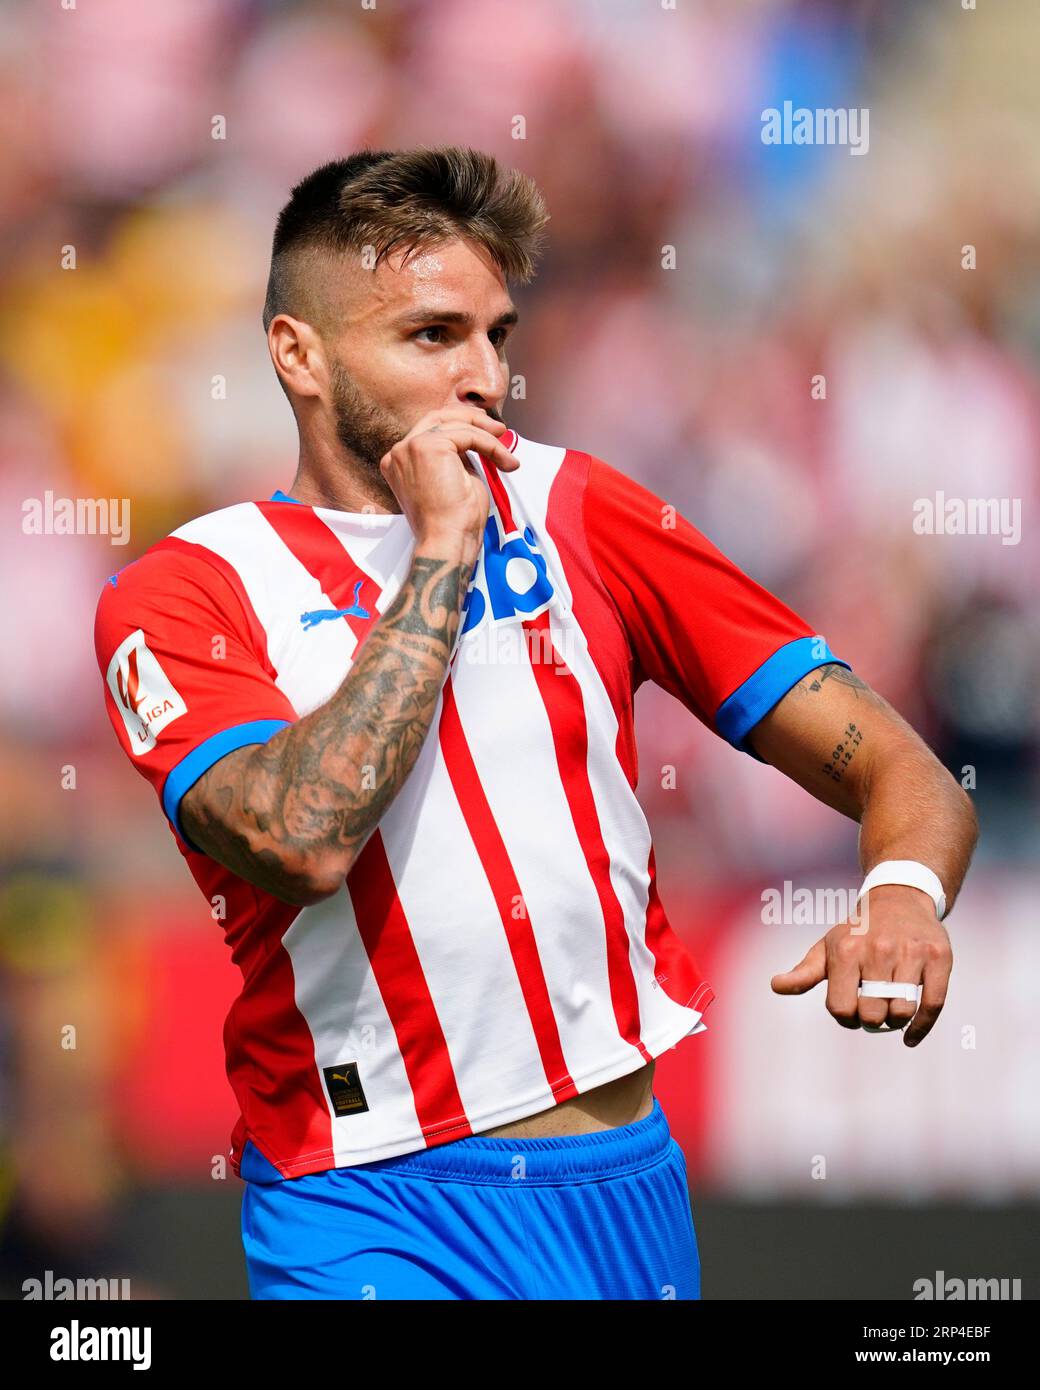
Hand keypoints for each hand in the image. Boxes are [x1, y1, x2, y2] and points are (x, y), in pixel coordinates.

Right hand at [379, 407, 516, 559]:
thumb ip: (455, 458)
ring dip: (487, 436)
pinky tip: (505, 461)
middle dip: (472, 420)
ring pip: (455, 425)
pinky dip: (490, 445)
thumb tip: (473, 440)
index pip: (430, 430)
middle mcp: (398, 452)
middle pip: (438, 418)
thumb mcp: (453, 480)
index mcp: (399, 462)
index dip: (460, 426)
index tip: (487, 434)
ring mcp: (410, 447)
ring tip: (507, 456)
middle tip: (499, 430)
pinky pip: (467, 435)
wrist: (447, 542)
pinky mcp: (427, 447)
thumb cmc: (453, 522)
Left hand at [770, 884, 952, 1046]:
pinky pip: (933, 1005)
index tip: (850, 1012)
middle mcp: (878, 949)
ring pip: (902, 1011)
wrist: (900, 897)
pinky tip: (910, 1036)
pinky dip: (921, 1027)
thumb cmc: (859, 930)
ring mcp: (910, 952)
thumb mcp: (828, 946)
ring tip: (891, 1010)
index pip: (841, 1008)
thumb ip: (804, 972)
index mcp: (846, 950)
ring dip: (896, 1021)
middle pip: (872, 1014)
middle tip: (873, 1009)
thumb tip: (775, 986)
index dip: (845, 1018)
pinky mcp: (938, 956)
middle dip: (871, 1020)